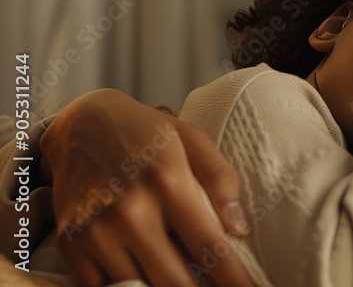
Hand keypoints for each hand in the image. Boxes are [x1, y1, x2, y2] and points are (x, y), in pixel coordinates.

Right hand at [40, 89, 254, 286]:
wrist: (80, 124)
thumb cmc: (147, 133)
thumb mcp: (193, 140)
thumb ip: (221, 180)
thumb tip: (238, 229)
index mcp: (168, 183)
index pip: (210, 247)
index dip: (234, 279)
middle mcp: (129, 212)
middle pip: (175, 282)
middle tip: (214, 286)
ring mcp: (95, 231)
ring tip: (181, 275)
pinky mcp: (71, 242)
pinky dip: (126, 286)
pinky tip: (145, 272)